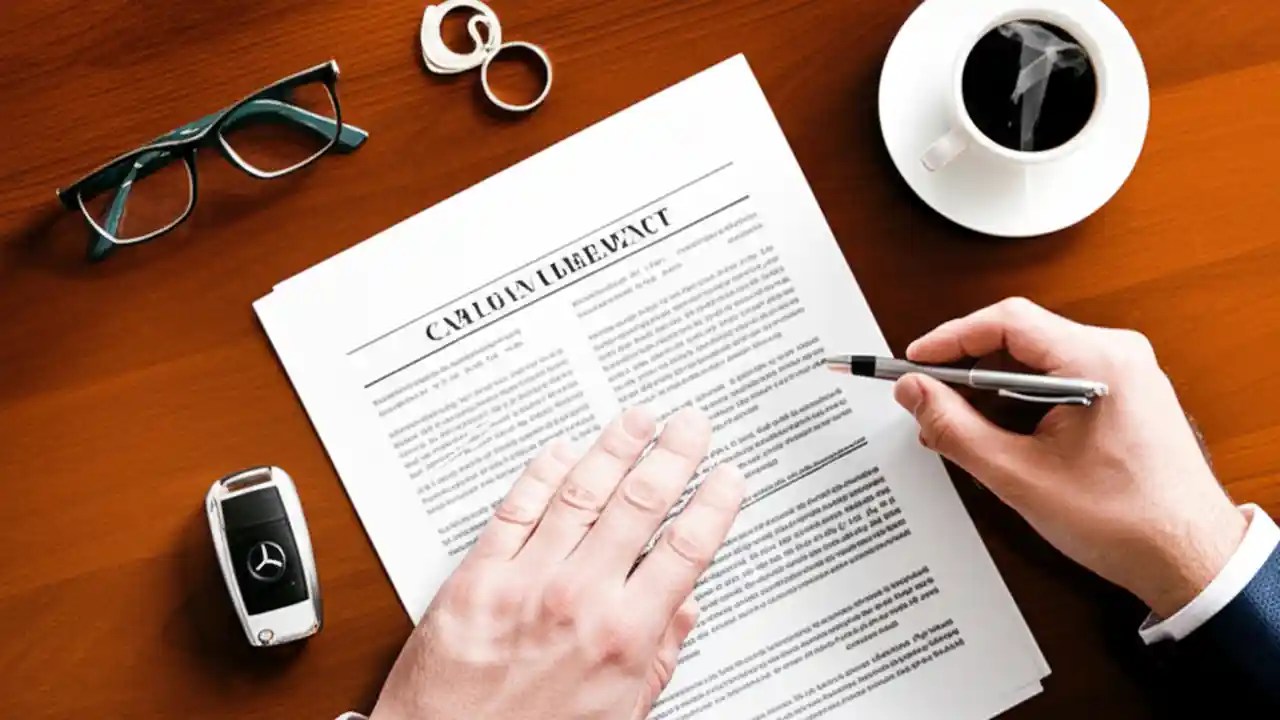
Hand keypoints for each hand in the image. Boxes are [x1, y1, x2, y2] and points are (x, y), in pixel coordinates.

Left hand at [370, 407, 745, 719]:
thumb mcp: (621, 714)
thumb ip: (656, 655)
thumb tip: (685, 606)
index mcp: (624, 637)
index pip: (686, 550)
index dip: (714, 504)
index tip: (728, 478)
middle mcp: (578, 600)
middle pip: (639, 505)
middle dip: (672, 455)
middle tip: (691, 424)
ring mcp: (526, 582)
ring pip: (581, 494)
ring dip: (615, 448)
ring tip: (637, 419)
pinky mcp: (477, 578)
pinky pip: (515, 510)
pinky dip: (541, 474)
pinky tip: (562, 451)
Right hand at [893, 298, 1246, 617]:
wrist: (1189, 557)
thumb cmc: (1126, 521)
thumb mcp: (1019, 476)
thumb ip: (955, 428)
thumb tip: (914, 393)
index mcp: (1099, 360)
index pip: (1007, 323)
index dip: (950, 338)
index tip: (913, 361)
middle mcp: (1117, 354)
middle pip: (1019, 338)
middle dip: (965, 369)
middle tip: (925, 399)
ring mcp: (1125, 372)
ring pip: (1036, 360)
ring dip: (991, 389)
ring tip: (956, 426)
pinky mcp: (1124, 394)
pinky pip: (1057, 378)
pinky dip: (1019, 400)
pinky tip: (996, 432)